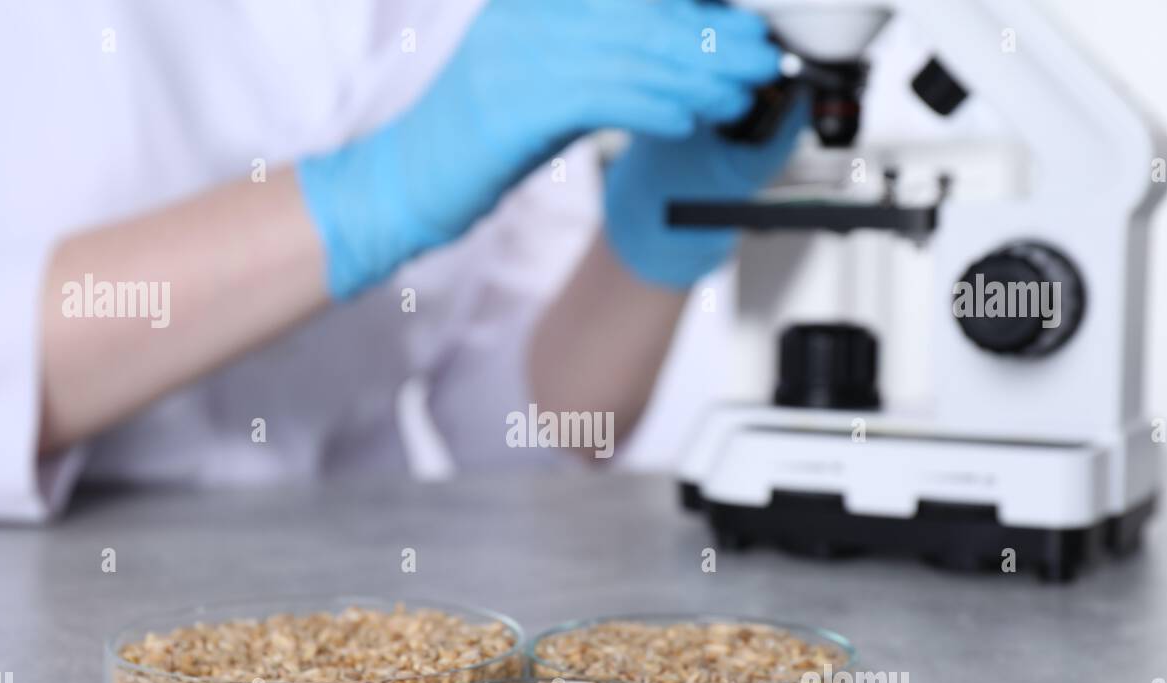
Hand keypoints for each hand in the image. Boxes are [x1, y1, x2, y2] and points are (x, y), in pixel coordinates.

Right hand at [296, 0, 781, 298]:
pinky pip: (600, 97)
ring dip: (696, 74)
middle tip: (760, 56)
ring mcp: (515, 56)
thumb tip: (681, 52)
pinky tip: (688, 116)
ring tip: (740, 90)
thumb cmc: (477, 138)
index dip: (692, 5)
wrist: (406, 182)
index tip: (741, 22)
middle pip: (641, 14)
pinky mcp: (512, 107)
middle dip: (711, 36)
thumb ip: (602, 56)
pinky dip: (651, 105)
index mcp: (535, 1)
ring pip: (630, 54)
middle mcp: (526, 16)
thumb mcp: (540, 79)